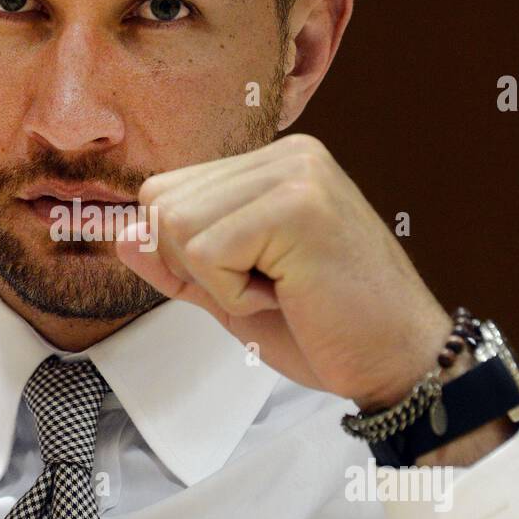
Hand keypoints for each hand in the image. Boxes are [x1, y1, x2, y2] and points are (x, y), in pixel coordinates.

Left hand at [115, 134, 452, 407]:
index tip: (249, 279)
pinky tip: (288, 294)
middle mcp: (287, 154)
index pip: (168, 190)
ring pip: (176, 225)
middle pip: (162, 202)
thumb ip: (178, 262)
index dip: (183, 252)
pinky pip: (205, 254)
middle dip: (196, 265)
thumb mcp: (233, 293)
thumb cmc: (327, 330)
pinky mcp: (297, 206)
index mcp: (275, 164)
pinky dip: (233, 293)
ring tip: (281, 288)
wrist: (398, 363)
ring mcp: (295, 174)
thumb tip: (120, 235)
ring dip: (217, 280)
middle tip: (269, 286)